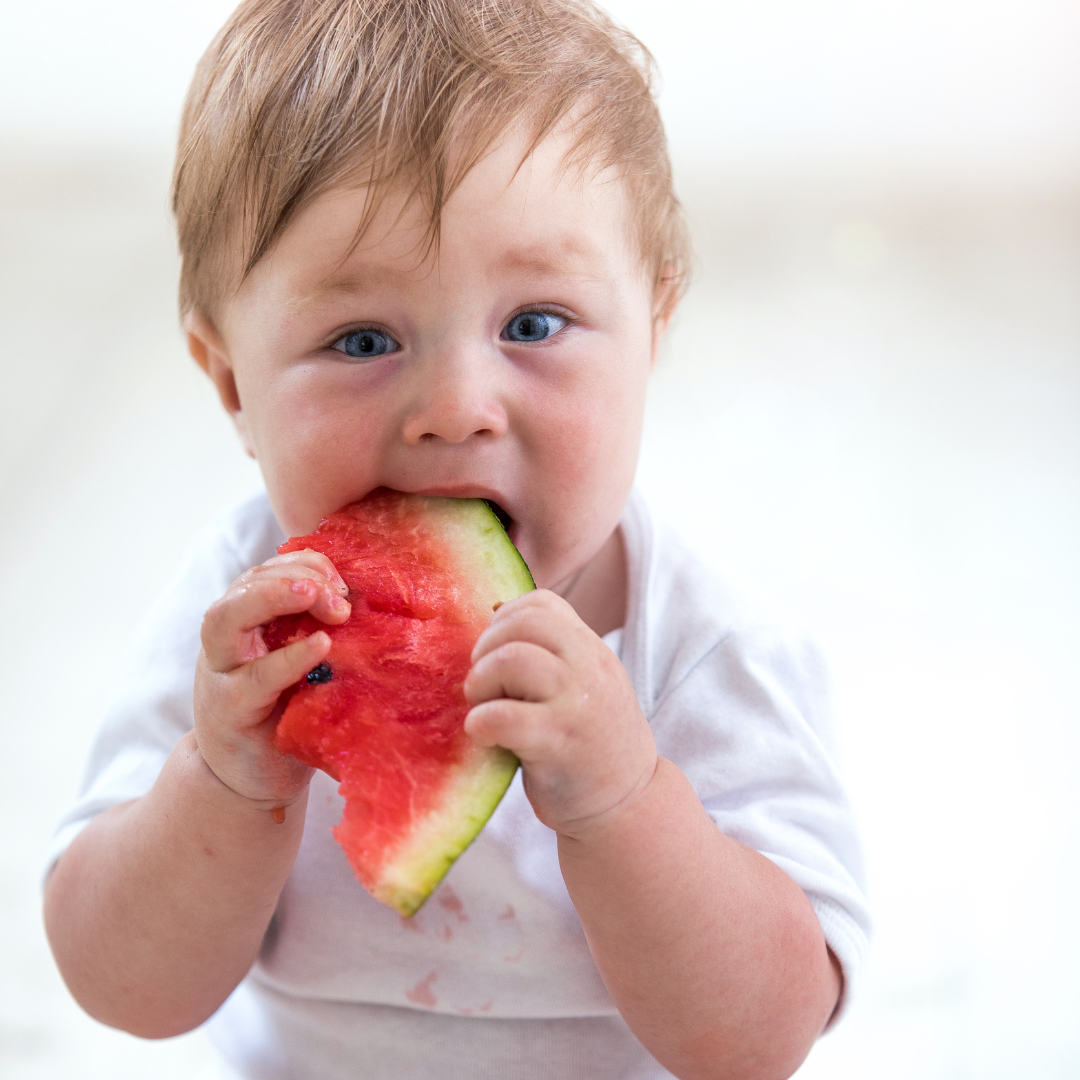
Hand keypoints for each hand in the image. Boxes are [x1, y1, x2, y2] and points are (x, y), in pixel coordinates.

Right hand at [193, 550, 350, 805]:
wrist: (252, 776)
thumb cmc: (287, 710)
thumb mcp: (304, 662)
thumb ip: (320, 629)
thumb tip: (371, 600)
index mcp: (248, 620)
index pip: (268, 571)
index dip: (306, 565)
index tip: (345, 581)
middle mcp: (227, 639)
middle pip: (244, 585)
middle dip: (292, 575)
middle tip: (336, 590)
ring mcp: (222, 674)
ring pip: (226, 619)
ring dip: (273, 596)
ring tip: (317, 595)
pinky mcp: (231, 711)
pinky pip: (255, 678)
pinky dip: (288, 659)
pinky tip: (320, 647)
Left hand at [463, 590, 656, 836]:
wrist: (628, 805)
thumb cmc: (589, 743)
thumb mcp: (583, 685)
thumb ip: (551, 655)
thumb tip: (491, 615)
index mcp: (591, 649)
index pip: (542, 602)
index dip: (503, 620)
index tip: (492, 652)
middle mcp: (589, 668)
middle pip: (523, 623)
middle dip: (486, 648)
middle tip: (481, 683)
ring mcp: (577, 704)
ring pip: (513, 660)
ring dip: (481, 682)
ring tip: (482, 706)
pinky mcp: (560, 744)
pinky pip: (504, 717)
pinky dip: (481, 722)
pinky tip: (484, 735)